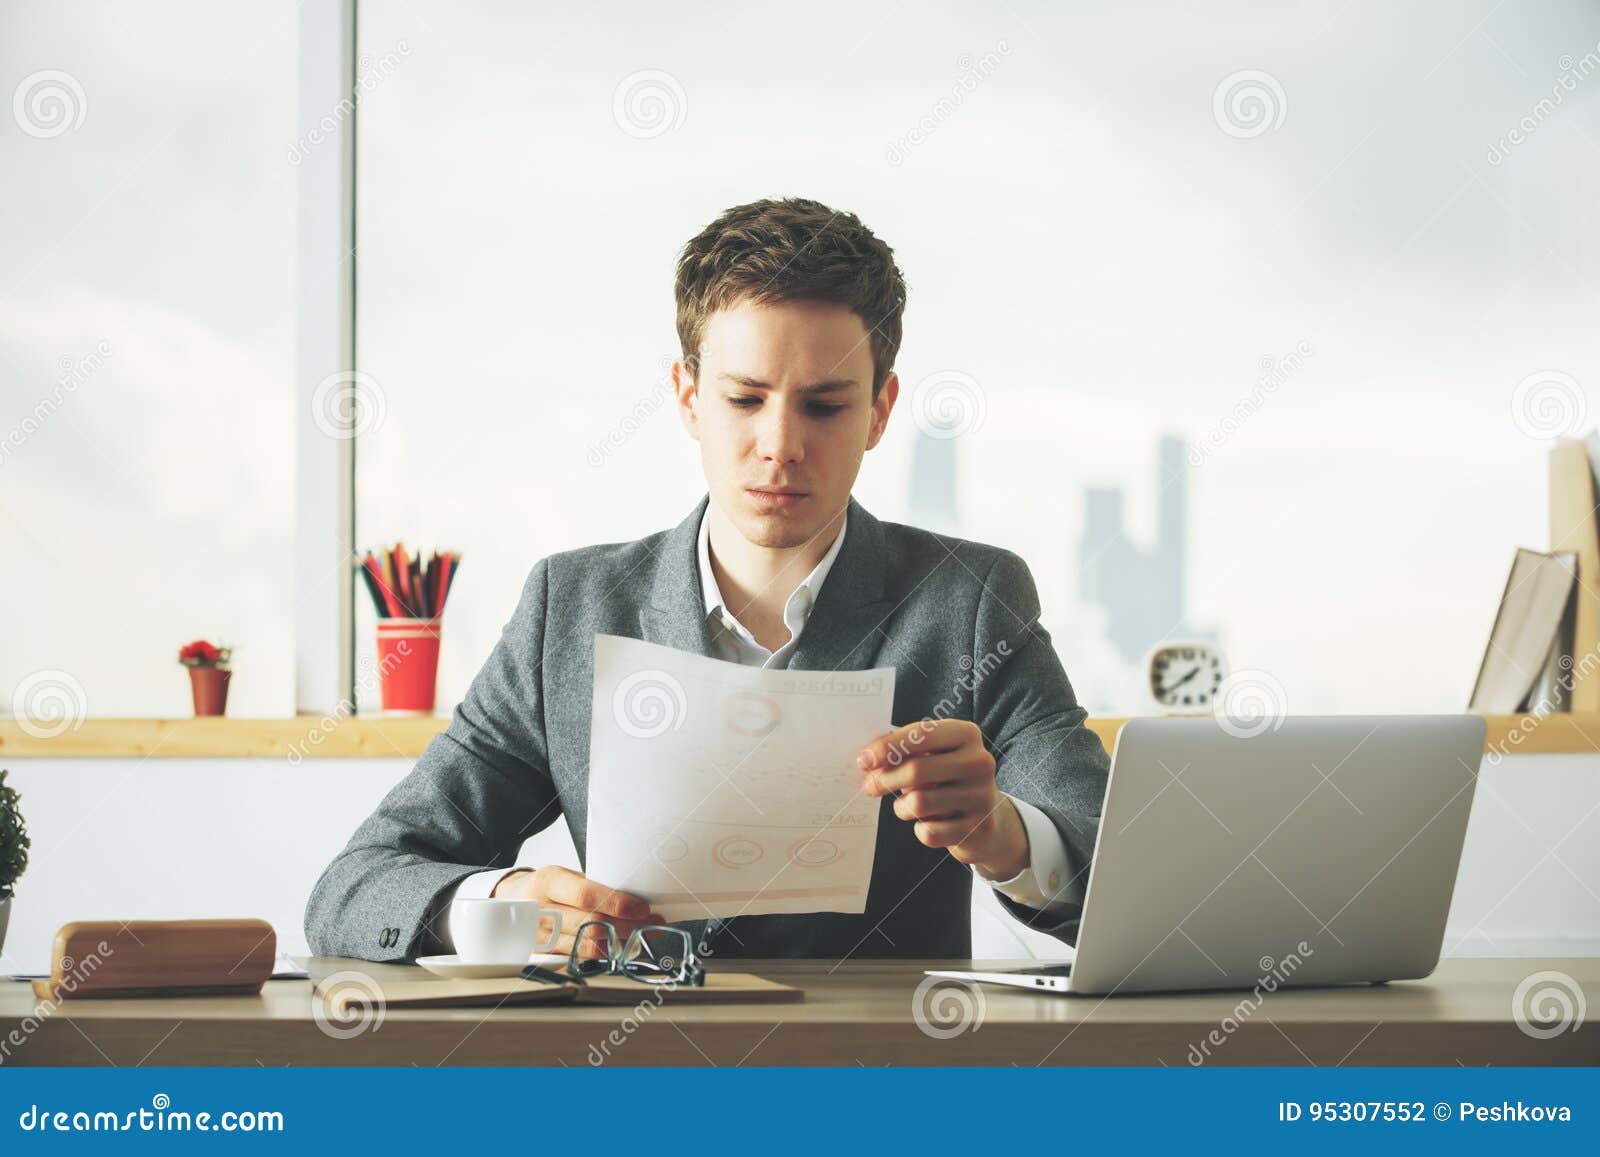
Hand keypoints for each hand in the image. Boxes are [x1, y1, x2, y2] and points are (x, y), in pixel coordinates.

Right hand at [491, 865, 666, 959]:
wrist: (512, 901)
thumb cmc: (547, 886)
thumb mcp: (566, 875)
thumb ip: (594, 886)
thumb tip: (635, 898)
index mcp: (548, 882)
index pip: (586, 896)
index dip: (618, 904)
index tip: (642, 907)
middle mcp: (542, 911)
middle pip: (591, 925)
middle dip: (628, 926)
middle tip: (654, 923)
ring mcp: (541, 938)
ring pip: (589, 946)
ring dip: (623, 942)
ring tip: (646, 935)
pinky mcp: (545, 956)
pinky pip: (582, 958)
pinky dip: (608, 953)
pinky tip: (624, 947)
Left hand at [857, 719, 1028, 879]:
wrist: (987, 819)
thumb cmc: (947, 780)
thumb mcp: (932, 757)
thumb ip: (903, 753)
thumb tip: (868, 759)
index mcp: (966, 734)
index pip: (921, 735)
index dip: (887, 747)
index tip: (864, 760)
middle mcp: (979, 762)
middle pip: (916, 770)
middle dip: (884, 780)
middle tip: (869, 786)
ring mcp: (982, 796)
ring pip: (918, 803)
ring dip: (902, 807)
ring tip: (908, 805)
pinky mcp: (978, 829)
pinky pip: (929, 832)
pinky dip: (921, 829)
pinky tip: (932, 823)